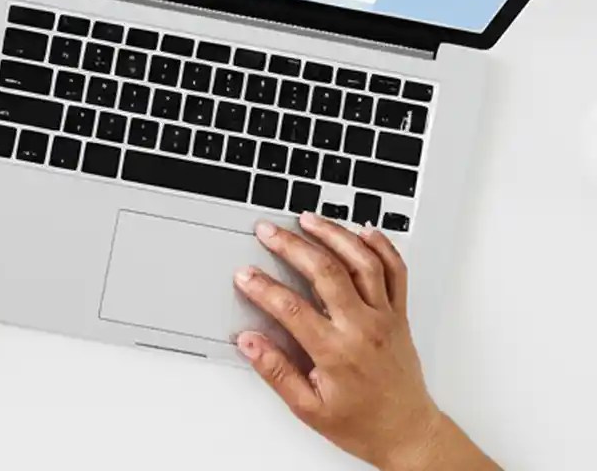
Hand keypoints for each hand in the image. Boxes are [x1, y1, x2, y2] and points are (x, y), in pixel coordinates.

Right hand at [233, 213, 495, 470]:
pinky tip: (363, 231)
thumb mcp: (307, 408)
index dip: (263, 288)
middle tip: (268, 231)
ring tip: (308, 219)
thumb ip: (276, 371)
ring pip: (363, 262)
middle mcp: (363, 328)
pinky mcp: (400, 314)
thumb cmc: (360, 422)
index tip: (245, 276)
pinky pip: (396, 271)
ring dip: (334, 235)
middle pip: (326, 272)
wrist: (406, 432)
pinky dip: (381, 247)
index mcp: (337, 352)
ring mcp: (385, 317)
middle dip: (292, 246)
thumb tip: (249, 343)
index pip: (292, 308)